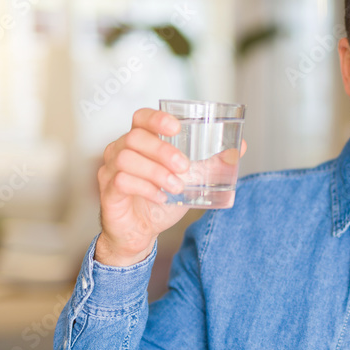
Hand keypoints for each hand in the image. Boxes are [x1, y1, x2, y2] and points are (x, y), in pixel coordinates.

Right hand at [94, 108, 247, 265]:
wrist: (141, 232)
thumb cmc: (161, 199)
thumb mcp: (191, 179)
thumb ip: (212, 162)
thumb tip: (240, 146)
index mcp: (140, 141)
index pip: (141, 117)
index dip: (157, 118)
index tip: (177, 128)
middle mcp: (120, 150)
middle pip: (135, 137)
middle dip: (163, 151)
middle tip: (185, 168)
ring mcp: (110, 170)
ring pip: (127, 158)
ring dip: (156, 172)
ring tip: (176, 187)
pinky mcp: (109, 191)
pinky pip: (121, 181)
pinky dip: (145, 188)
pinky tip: (161, 197)